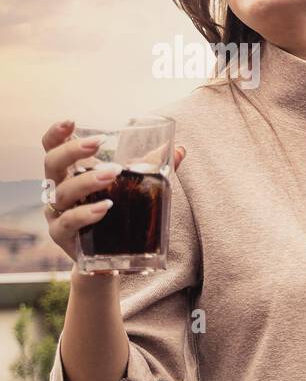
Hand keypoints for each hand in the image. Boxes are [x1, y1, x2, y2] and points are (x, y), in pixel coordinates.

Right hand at [42, 119, 184, 260]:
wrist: (107, 260)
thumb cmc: (116, 216)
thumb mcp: (131, 189)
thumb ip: (151, 168)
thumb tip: (180, 149)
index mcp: (71, 174)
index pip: (53, 149)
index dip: (56, 133)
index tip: (71, 120)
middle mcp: (58, 191)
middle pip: (52, 164)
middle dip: (72, 150)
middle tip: (98, 142)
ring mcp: (57, 213)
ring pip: (62, 192)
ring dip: (86, 181)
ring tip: (112, 175)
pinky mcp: (62, 236)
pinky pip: (68, 222)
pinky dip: (86, 213)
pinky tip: (104, 208)